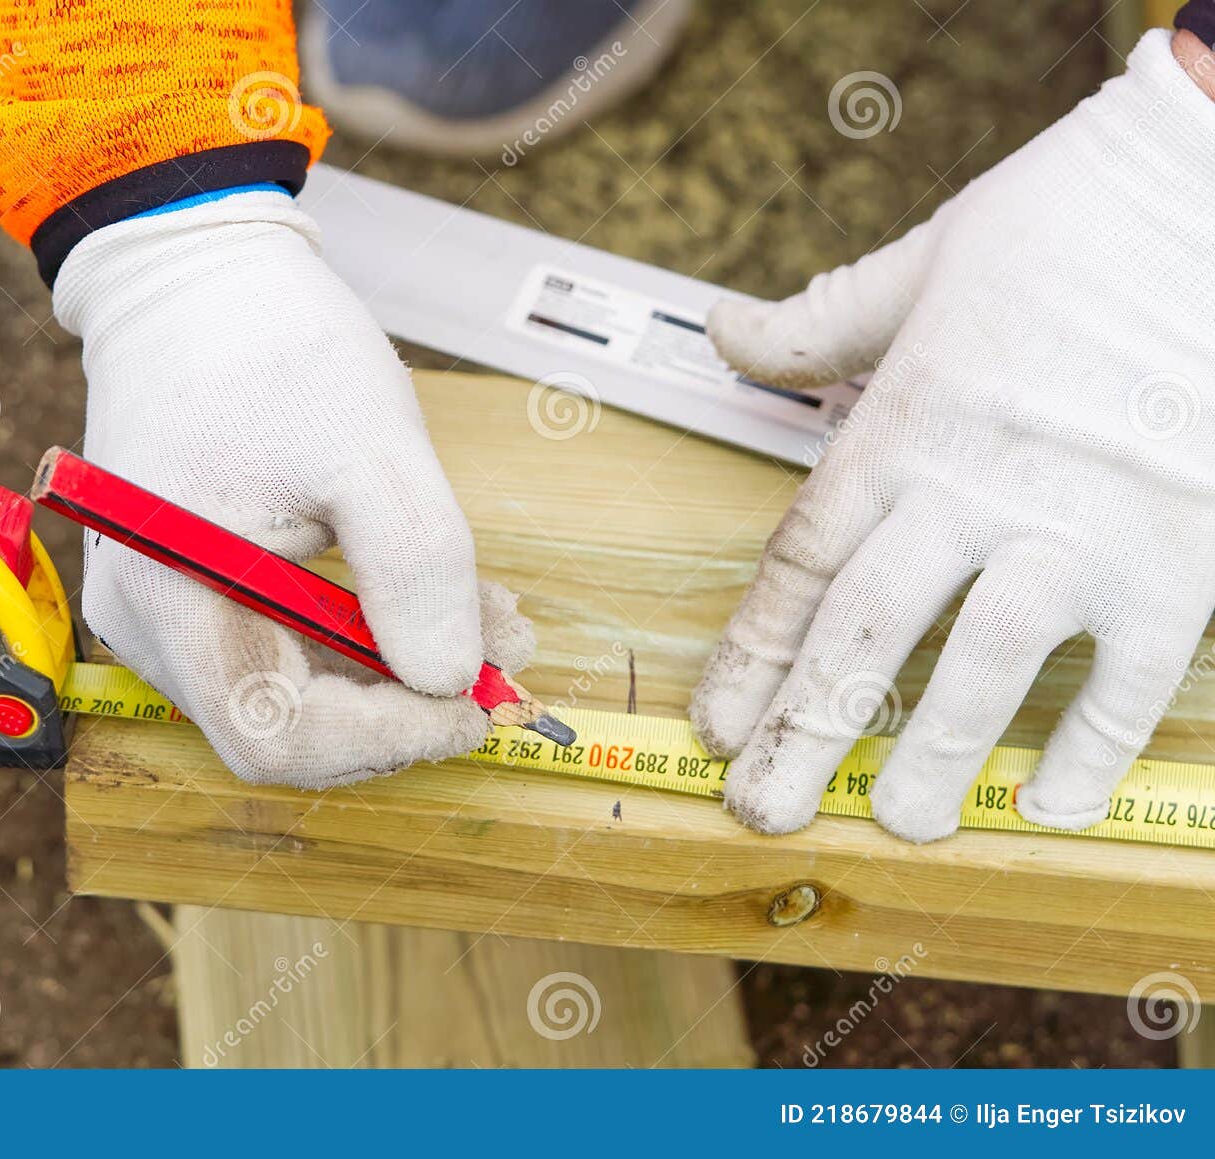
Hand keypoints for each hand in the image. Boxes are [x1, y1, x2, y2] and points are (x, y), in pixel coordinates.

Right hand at [54, 191, 526, 786]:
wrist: (196, 275)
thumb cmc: (270, 345)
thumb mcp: (371, 448)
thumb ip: (415, 570)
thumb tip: (452, 683)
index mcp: (171, 599)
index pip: (277, 737)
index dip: (386, 739)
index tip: (475, 707)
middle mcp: (150, 626)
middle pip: (289, 726)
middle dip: (406, 703)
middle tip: (504, 654)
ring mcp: (168, 611)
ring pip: (296, 691)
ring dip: (399, 669)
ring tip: (490, 617)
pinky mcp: (196, 589)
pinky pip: (286, 646)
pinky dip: (368, 634)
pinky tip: (435, 596)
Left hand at [690, 31, 1214, 841]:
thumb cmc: (1070, 223)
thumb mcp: (923, 263)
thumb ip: (817, 325)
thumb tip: (725, 335)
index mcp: (903, 427)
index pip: (800, 564)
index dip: (752, 655)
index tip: (718, 724)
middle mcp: (977, 487)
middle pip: (866, 631)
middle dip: (806, 730)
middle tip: (761, 808)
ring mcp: (1084, 527)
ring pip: (986, 668)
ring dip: (935, 756)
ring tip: (895, 823)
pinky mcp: (1183, 555)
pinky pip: (1131, 679)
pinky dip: (1090, 750)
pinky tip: (1045, 804)